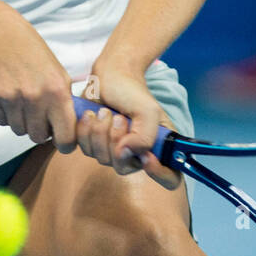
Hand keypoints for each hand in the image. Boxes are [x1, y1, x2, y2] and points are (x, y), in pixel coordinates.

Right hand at [0, 0, 77, 153]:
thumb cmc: (30, 51)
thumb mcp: (56, 71)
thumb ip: (64, 100)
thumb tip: (70, 130)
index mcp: (58, 90)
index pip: (66, 137)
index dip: (65, 143)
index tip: (61, 139)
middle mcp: (36, 97)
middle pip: (38, 137)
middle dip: (38, 130)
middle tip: (36, 113)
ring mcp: (12, 98)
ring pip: (18, 130)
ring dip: (19, 121)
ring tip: (19, 99)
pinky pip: (1, 121)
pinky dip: (3, 114)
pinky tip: (5, 94)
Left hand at [76, 64, 181, 189]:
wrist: (109, 77)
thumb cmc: (133, 92)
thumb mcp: (148, 111)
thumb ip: (144, 136)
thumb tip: (125, 153)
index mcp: (159, 147)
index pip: (170, 178)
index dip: (159, 174)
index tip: (146, 157)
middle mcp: (137, 154)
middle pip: (125, 168)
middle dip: (117, 140)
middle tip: (120, 118)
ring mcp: (114, 151)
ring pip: (102, 158)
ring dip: (101, 132)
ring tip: (105, 112)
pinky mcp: (94, 144)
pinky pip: (85, 149)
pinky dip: (86, 130)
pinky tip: (91, 115)